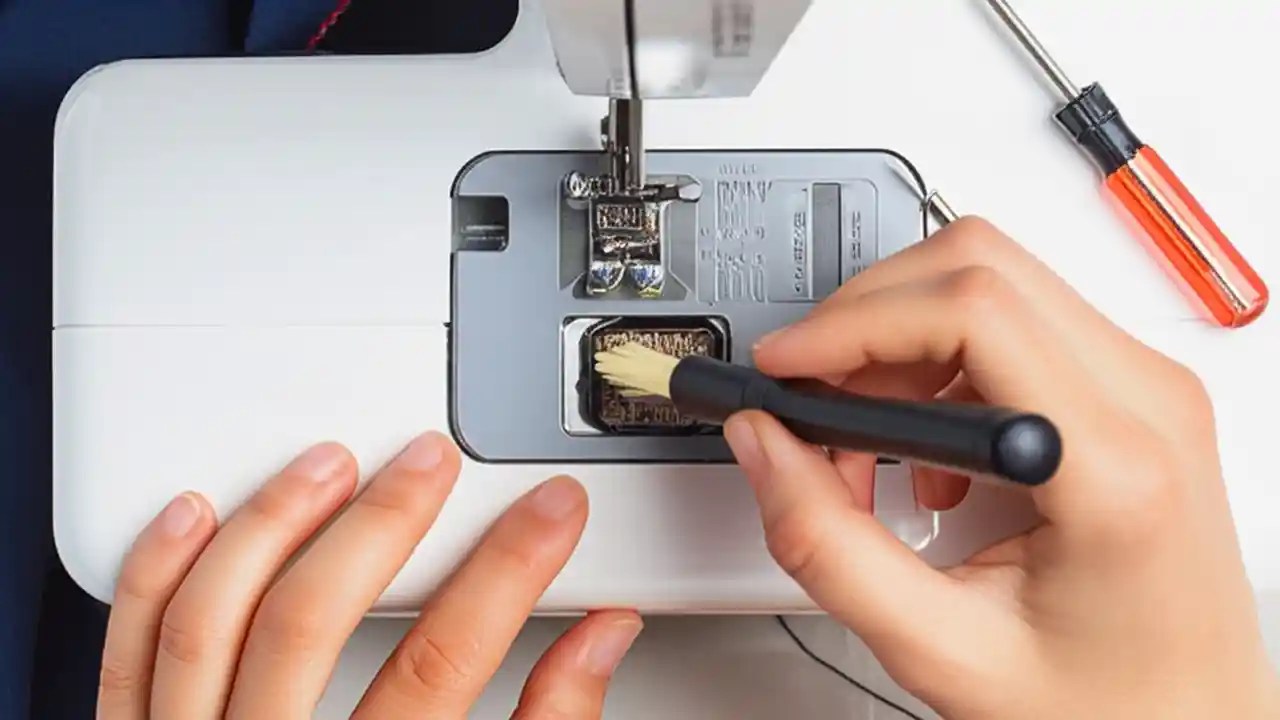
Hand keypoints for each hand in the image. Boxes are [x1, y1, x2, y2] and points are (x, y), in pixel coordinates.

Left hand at [96, 433, 639, 718]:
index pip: (442, 664)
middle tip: (432, 465)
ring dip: (271, 525)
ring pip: (209, 621)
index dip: (507, 573)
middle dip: (381, 524)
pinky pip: (127, 657)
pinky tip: (196, 517)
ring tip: (329, 464)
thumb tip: (598, 642)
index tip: (548, 514)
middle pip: (311, 623)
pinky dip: (154, 577)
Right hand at [725, 218, 1279, 718]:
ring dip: (900, 346)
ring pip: (995, 282)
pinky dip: (940, 369)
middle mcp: (1149, 403)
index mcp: (1115, 466)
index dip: (854, 322)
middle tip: (812, 394)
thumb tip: (767, 447)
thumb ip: (829, 546)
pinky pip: (1018, 326)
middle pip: (979, 266)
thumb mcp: (943, 650)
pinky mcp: (1134, 397)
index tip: (788, 367)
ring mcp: (1150, 391)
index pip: (970, 312)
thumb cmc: (1108, 708)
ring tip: (868, 446)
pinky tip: (925, 455)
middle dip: (867, 318)